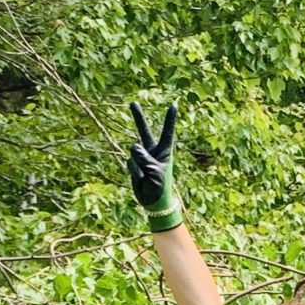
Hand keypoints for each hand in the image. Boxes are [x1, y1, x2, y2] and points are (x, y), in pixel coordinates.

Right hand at [127, 101, 182, 231]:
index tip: (174, 105)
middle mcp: (152, 151)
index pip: (167, 132)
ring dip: (139, 164)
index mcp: (164, 151)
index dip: (170, 119)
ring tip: (147, 175)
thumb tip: (133, 146)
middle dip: (138, 117)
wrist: (153, 201)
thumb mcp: (155, 170)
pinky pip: (130, 163)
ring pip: (134, 151)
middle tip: (133, 103)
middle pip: (144, 131)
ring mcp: (142, 158)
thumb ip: (144, 157)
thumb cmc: (160, 186)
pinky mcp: (133, 165)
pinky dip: (135, 172)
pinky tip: (141, 179)